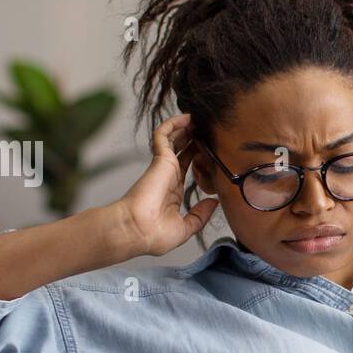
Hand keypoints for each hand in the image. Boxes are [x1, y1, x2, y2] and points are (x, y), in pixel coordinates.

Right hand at [117, 113, 219, 256]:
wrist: (138, 231)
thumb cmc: (155, 235)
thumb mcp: (185, 228)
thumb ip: (200, 215)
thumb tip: (214, 202)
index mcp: (173, 191)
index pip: (188, 167)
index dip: (199, 156)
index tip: (213, 150)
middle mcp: (168, 176)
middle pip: (182, 150)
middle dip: (194, 138)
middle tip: (208, 127)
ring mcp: (163, 167)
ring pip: (174, 139)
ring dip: (185, 127)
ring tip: (200, 117)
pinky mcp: (160, 160)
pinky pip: (164, 135)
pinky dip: (173, 124)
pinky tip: (187, 117)